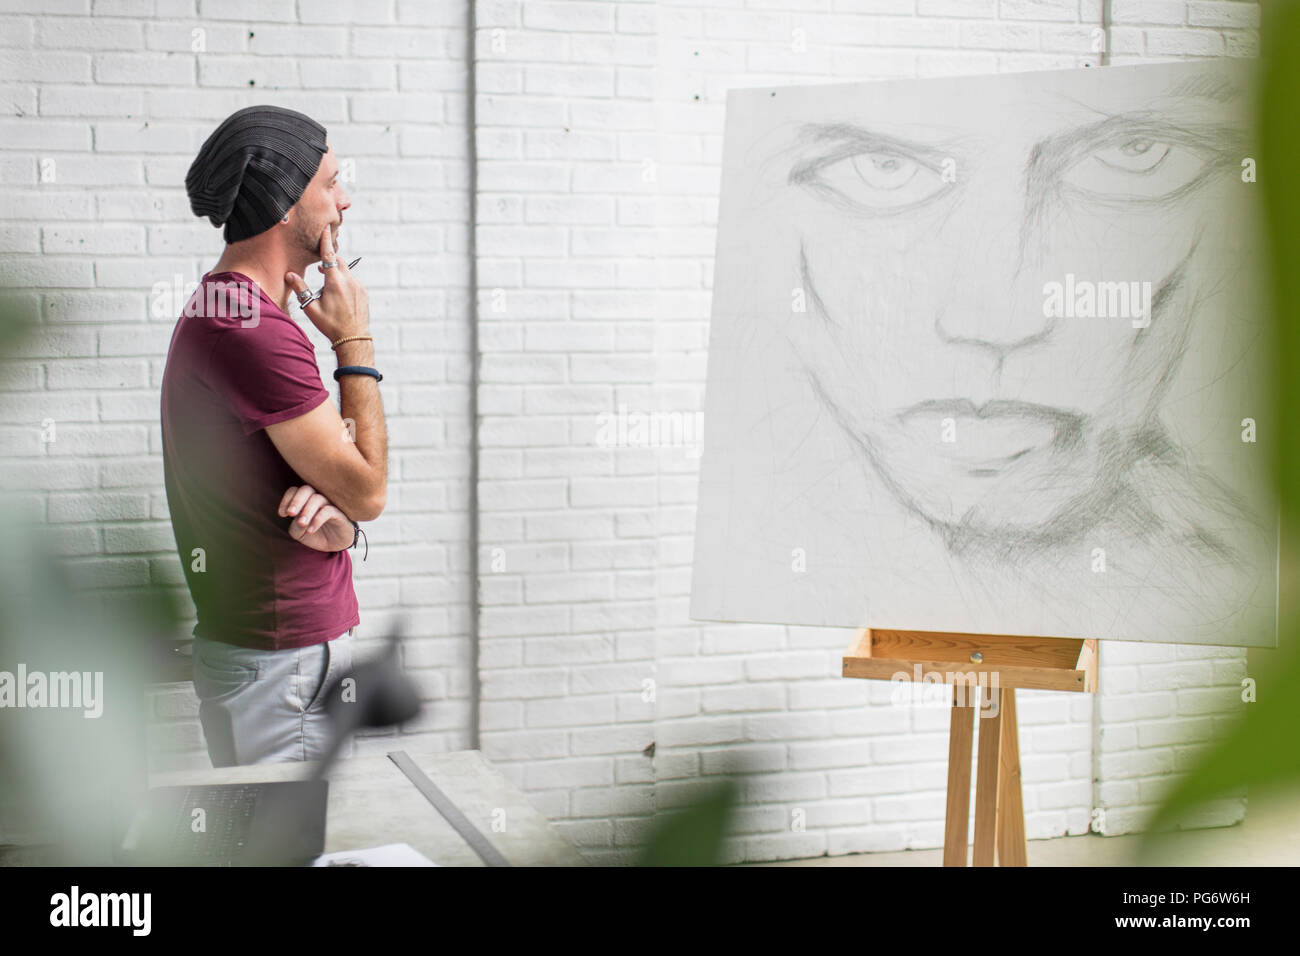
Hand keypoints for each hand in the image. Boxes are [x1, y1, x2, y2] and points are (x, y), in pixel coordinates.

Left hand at [279, 484, 354, 552]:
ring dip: (307, 511)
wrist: (334, 546)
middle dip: (296, 501)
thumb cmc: (315, 535)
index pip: (294, 491)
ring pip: (317, 498)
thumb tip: (299, 520)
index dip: (287, 500)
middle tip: (291, 513)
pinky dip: (317, 519)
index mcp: (305, 500)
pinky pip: (328, 510)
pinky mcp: (339, 513)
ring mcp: (329, 504)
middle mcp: (317, 499)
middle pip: (306, 489)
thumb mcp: (299, 533)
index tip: (282, 514)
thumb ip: (295, 526)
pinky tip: (310, 530)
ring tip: (301, 523)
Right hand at [285, 227, 368, 342]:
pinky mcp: (364, 293)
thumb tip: (289, 275)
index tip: (326, 228)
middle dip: (329, 260)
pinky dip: (344, 283)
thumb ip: (300, 289)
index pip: (329, 255)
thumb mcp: (311, 308)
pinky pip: (353, 282)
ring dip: (336, 274)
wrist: (353, 338)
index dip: (326, 241)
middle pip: (338, 261)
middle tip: (320, 268)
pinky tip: (339, 297)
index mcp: (335, 283)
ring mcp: (359, 287)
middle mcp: (349, 281)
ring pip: (346, 272)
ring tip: (328, 286)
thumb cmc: (330, 325)